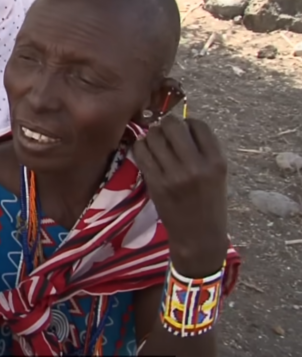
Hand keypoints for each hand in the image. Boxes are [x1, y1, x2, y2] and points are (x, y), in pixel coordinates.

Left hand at [133, 115, 228, 276]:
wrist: (198, 235)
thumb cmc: (209, 203)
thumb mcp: (217, 174)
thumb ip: (204, 150)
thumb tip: (182, 125)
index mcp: (216, 162)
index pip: (198, 125)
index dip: (188, 122)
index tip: (183, 129)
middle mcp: (195, 165)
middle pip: (173, 126)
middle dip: (166, 124)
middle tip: (164, 131)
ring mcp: (173, 174)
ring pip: (154, 137)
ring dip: (152, 134)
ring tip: (154, 141)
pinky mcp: (155, 183)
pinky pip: (141, 153)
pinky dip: (140, 146)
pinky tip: (145, 150)